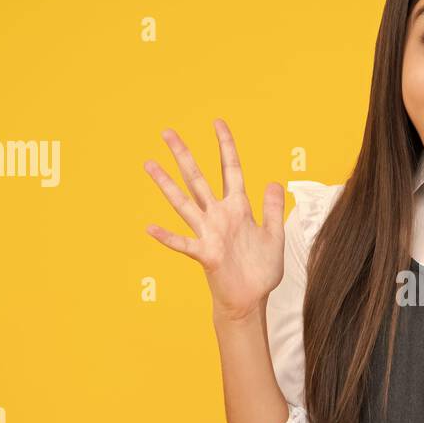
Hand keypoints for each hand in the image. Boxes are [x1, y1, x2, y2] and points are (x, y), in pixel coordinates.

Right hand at [144, 120, 285, 320]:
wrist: (251, 299)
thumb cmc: (261, 270)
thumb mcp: (274, 235)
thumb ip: (273, 208)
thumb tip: (274, 181)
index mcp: (238, 208)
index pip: (231, 169)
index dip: (225, 146)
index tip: (217, 123)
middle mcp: (219, 216)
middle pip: (198, 178)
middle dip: (183, 155)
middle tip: (166, 131)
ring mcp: (210, 233)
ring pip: (184, 203)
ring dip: (166, 184)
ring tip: (149, 164)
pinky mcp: (206, 254)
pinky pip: (183, 243)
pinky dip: (167, 237)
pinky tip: (150, 228)